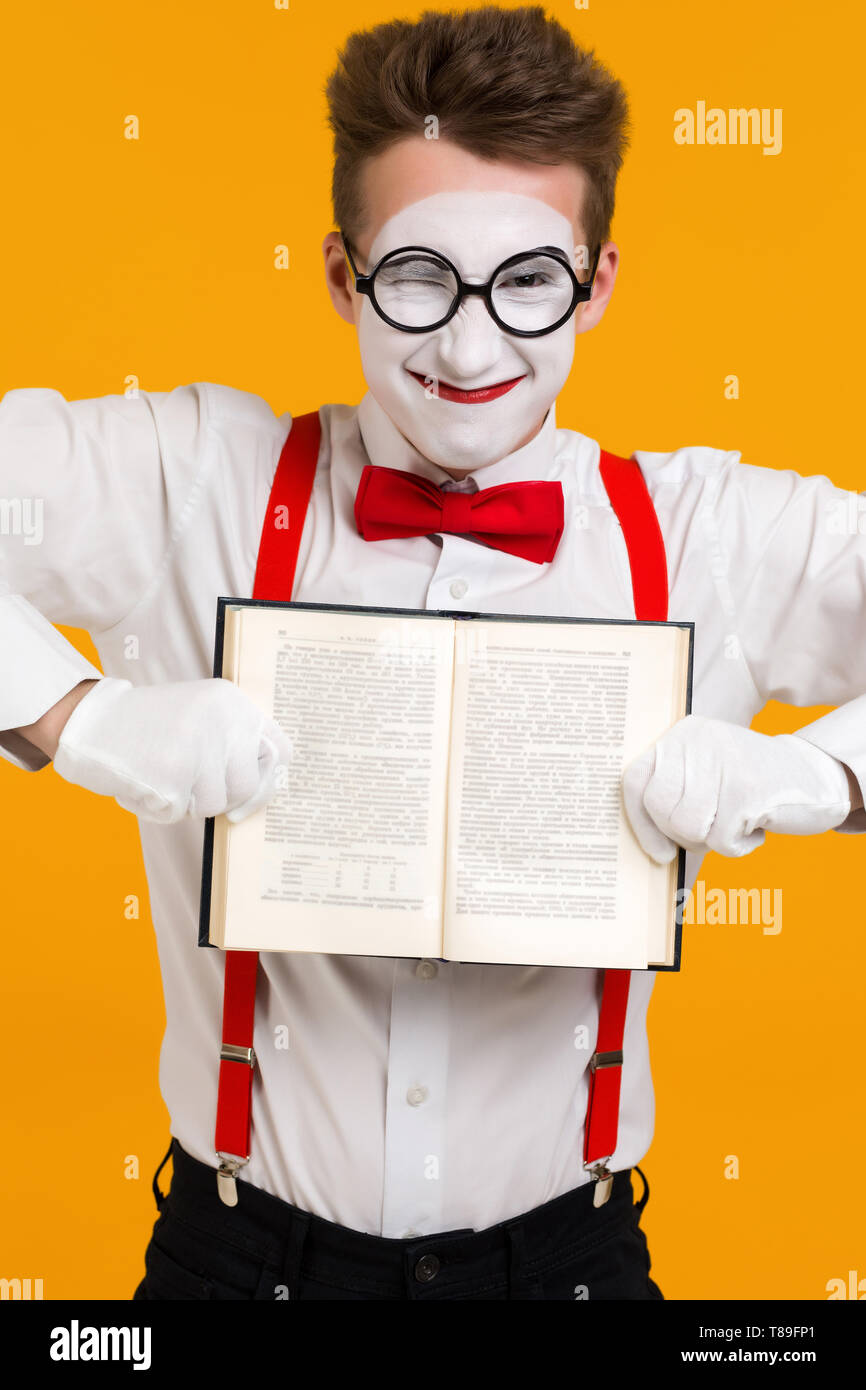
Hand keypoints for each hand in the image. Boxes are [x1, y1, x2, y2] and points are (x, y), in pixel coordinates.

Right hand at [53, 676, 292, 823]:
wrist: (91, 722)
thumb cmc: (147, 726)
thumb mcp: (200, 715)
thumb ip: (233, 742)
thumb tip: (267, 786)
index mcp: (232, 702)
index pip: (280, 751)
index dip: (267, 778)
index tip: (248, 789)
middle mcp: (223, 720)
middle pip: (248, 786)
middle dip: (222, 795)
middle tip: (190, 782)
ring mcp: (201, 747)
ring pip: (217, 804)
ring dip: (190, 801)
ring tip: (162, 774)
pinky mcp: (176, 774)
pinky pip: (184, 812)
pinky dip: (164, 807)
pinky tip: (146, 781)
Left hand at [622, 714, 851, 863]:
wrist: (815, 777)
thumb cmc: (751, 786)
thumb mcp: (707, 774)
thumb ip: (675, 793)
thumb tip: (649, 845)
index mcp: (683, 735)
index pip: (635, 781)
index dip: (641, 823)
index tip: (658, 850)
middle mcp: (697, 741)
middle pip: (660, 809)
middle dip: (682, 834)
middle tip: (715, 828)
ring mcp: (722, 763)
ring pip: (686, 827)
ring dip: (713, 840)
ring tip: (737, 822)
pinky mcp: (745, 790)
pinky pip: (720, 841)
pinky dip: (739, 846)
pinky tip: (756, 826)